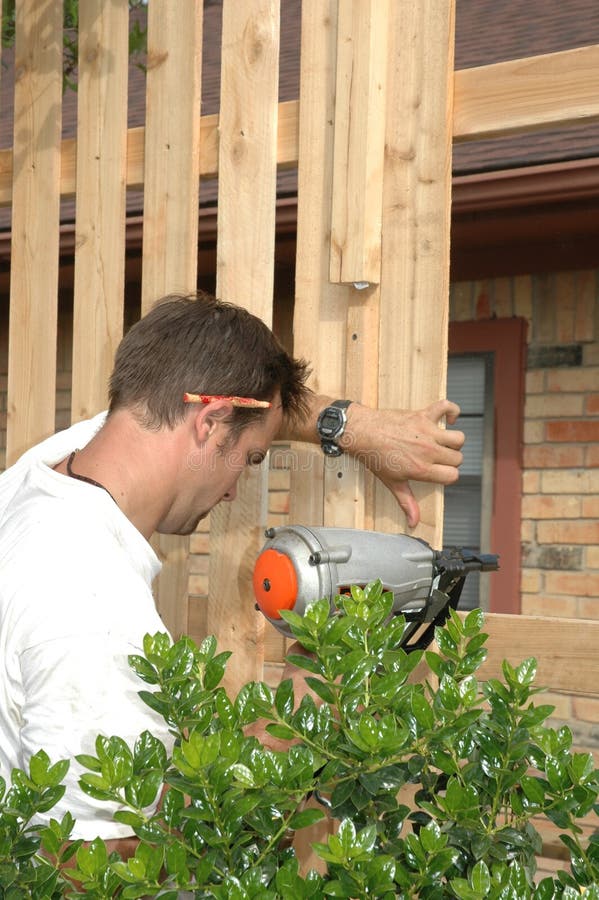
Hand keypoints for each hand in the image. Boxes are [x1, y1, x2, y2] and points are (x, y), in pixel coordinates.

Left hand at [344, 400, 463, 527]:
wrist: (362, 432)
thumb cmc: (375, 457)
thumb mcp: (392, 482)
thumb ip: (407, 502)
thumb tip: (414, 522)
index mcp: (421, 469)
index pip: (453, 476)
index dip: (448, 476)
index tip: (440, 473)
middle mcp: (427, 451)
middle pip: (458, 458)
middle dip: (450, 461)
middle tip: (437, 459)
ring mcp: (427, 432)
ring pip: (458, 438)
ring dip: (454, 442)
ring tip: (442, 443)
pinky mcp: (423, 416)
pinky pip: (447, 407)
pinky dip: (452, 411)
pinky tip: (449, 419)